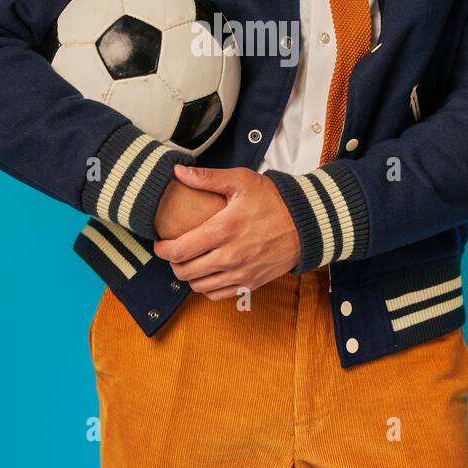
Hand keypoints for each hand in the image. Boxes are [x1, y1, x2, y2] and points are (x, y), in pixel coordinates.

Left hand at [153, 163, 301, 299]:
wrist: (306, 223)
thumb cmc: (273, 199)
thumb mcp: (241, 181)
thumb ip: (207, 178)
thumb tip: (178, 172)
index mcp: (224, 229)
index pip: (179, 250)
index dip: (162, 250)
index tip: (160, 243)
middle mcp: (230, 256)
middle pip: (184, 271)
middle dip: (172, 263)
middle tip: (173, 251)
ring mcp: (241, 272)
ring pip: (198, 286)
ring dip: (188, 275)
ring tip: (190, 261)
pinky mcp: (251, 283)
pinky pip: (217, 295)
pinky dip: (206, 287)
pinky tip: (207, 273)